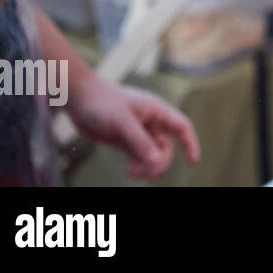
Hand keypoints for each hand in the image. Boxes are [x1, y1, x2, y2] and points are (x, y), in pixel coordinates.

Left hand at [66, 76, 200, 180]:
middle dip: (159, 162)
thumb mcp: (122, 122)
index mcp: (157, 111)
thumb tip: (156, 161)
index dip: (190, 143)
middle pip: (166, 147)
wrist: (78, 98)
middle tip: (145, 173)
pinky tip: (128, 171)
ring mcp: (138, 132)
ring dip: (147, 167)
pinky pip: (138, 156)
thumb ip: (139, 141)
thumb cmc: (102, 102)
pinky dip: (137, 166)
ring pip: (152, 154)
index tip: (193, 161)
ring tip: (131, 173)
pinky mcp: (125, 140)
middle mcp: (151, 122)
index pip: (182, 127)